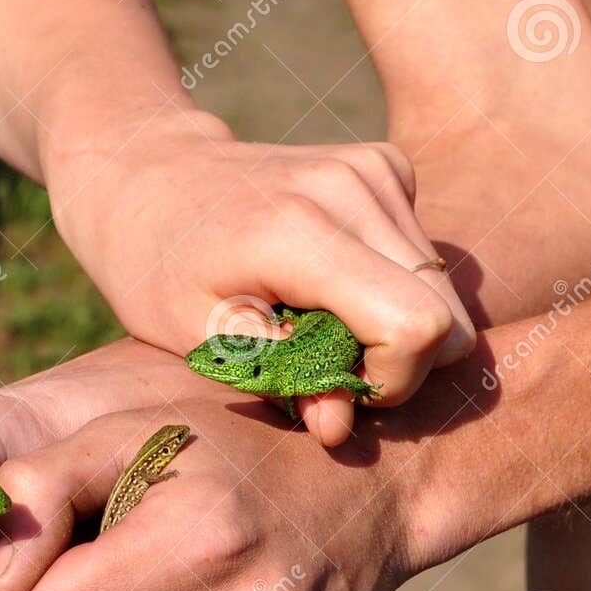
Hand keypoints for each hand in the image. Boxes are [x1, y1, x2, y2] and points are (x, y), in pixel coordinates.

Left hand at [43, 108, 474, 444]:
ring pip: (440, 287)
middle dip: (399, 361)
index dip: (392, 378)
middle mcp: (349, 188)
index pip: (414, 323)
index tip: (338, 389)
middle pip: (443, 311)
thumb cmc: (159, 269)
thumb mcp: (199, 337)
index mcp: (296, 233)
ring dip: (394, 324)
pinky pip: (423, 254)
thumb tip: (339, 426)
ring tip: (320, 324)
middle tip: (325, 366)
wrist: (147, 175)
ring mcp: (372, 169)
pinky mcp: (384, 164)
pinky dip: (390, 283)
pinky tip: (330, 283)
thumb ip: (277, 380)